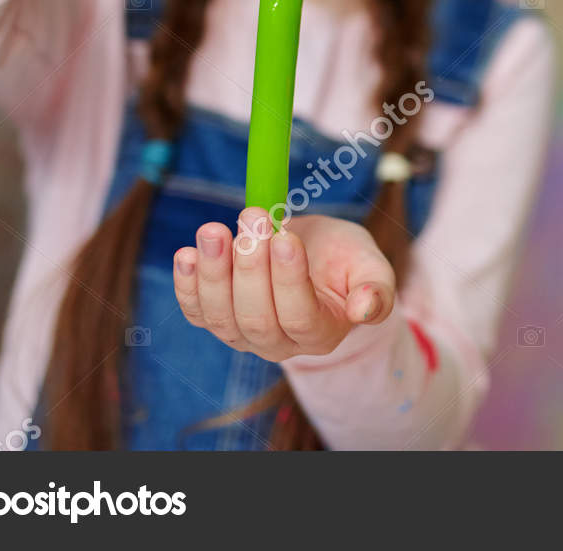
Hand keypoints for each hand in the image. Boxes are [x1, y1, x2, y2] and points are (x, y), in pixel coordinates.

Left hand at [174, 209, 396, 360]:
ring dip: (213, 272)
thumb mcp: (370, 266)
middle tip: (252, 217)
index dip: (289, 280)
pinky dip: (186, 284)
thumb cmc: (344, 261)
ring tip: (213, 230)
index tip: (284, 237)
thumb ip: (376, 289)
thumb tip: (366, 310)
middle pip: (257, 318)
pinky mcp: (217, 318)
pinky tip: (186, 254)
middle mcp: (279, 344)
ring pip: (221, 316)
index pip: (300, 316)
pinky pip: (196, 310)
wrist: (314, 258)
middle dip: (250, 268)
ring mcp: (244, 335)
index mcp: (321, 333)